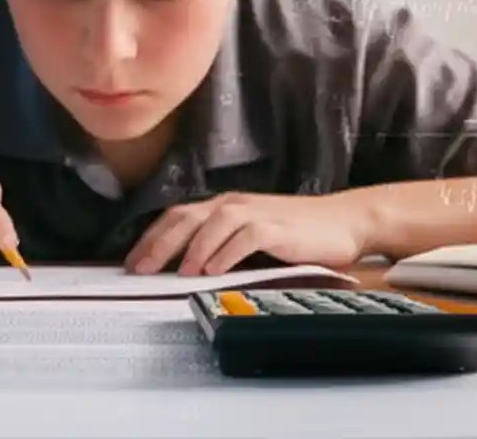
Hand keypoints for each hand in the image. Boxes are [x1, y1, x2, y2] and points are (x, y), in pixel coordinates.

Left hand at [123, 192, 371, 275]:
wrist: (345, 220)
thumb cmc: (297, 233)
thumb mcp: (252, 236)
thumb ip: (222, 245)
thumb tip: (183, 269)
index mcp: (225, 205)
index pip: (178, 216)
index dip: (152, 237)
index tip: (131, 261)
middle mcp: (235, 204)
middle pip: (187, 217)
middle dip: (160, 243)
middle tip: (139, 269)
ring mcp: (257, 213)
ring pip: (214, 223)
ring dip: (192, 248)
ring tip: (177, 272)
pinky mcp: (278, 227)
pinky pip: (246, 236)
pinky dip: (227, 252)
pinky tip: (213, 269)